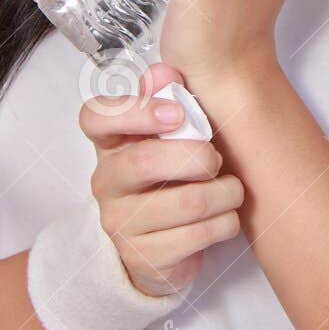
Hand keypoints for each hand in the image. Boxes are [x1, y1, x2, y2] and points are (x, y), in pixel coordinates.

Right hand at [79, 60, 244, 295]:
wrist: (165, 249)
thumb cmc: (172, 178)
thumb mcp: (169, 138)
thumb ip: (166, 100)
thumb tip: (164, 71)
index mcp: (110, 144)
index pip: (95, 117)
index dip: (135, 111)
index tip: (176, 115)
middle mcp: (106, 182)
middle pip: (142, 162)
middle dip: (195, 157)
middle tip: (217, 159)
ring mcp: (121, 223)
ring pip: (183, 203)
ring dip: (223, 194)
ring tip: (233, 190)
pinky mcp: (143, 258)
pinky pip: (195, 237)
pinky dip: (224, 224)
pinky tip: (227, 218)